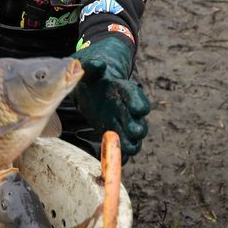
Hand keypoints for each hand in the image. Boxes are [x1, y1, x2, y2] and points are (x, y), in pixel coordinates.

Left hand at [73, 37, 150, 156]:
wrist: (88, 85)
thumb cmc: (90, 74)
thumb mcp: (88, 67)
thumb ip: (92, 66)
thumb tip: (98, 65)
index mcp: (122, 89)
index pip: (134, 95)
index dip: (138, 101)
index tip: (139, 109)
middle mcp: (125, 107)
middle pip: (137, 119)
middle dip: (137, 126)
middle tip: (134, 132)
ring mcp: (120, 121)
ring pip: (131, 136)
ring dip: (131, 143)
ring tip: (128, 149)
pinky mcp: (112, 132)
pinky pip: (119, 146)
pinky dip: (119, 155)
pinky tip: (117, 163)